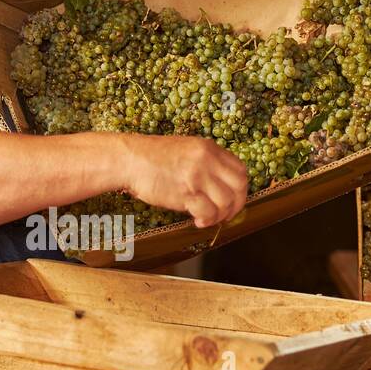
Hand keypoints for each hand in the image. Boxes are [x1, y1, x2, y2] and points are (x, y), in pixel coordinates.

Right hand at [122, 134, 249, 228]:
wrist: (129, 160)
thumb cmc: (153, 158)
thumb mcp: (186, 150)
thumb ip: (206, 163)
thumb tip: (222, 186)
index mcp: (209, 148)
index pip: (240, 170)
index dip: (241, 189)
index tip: (233, 199)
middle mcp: (207, 160)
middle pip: (239, 186)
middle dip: (236, 205)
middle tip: (225, 215)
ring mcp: (197, 176)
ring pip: (226, 202)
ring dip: (219, 215)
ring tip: (206, 219)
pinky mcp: (185, 192)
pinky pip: (209, 212)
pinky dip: (207, 220)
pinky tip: (197, 221)